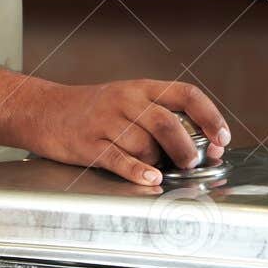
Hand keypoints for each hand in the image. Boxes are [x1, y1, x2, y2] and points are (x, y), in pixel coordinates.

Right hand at [22, 78, 230, 187]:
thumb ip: (162, 117)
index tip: (221, 139)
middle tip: (191, 164)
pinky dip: (138, 172)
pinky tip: (152, 180)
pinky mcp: (88, 144)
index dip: (209, 117)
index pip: (186, 94)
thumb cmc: (95, 110)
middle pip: (167, 122)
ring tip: (155, 169)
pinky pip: (118, 159)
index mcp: (142, 88)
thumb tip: (201, 146)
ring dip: (157, 163)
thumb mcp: (129, 101)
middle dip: (186, 148)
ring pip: (144, 145)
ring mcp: (105, 122)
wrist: (45, 110)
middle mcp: (126, 100)